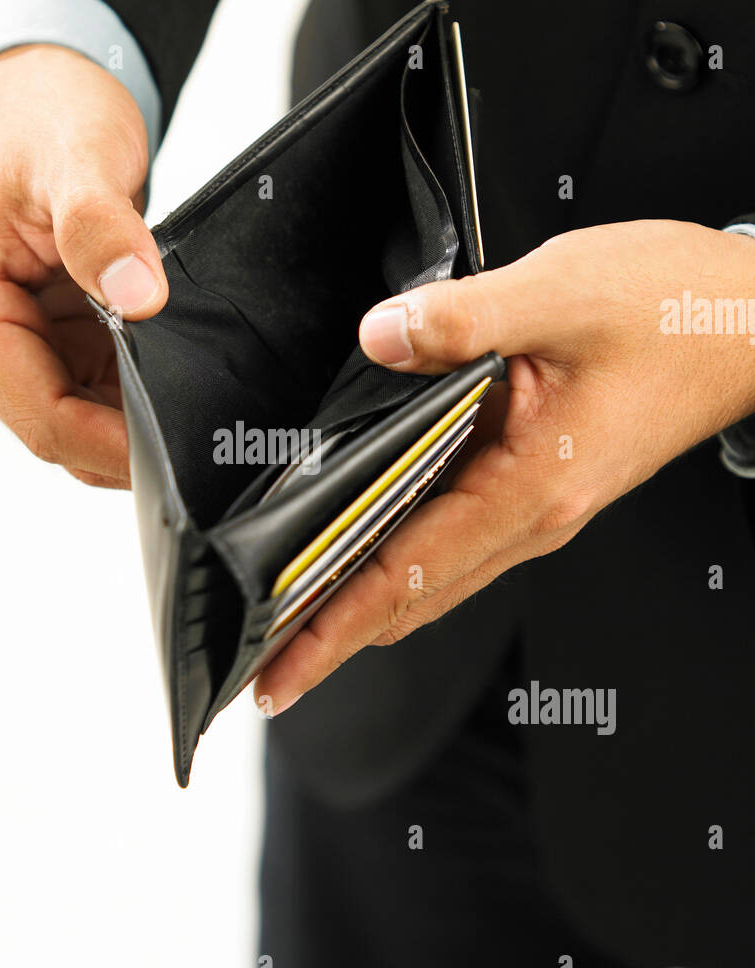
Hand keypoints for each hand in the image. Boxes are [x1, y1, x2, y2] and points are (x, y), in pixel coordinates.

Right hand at [0, 44, 166, 487]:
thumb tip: (136, 296)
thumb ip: (104, 230)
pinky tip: (167, 364)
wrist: (34, 89)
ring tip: (191, 383)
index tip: (181, 450)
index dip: (118, 446)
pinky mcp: (29, 343)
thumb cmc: (42, 116)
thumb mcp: (79, 160)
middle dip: (129, 436)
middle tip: (207, 426)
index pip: (45, 420)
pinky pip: (85, 394)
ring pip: (75, 422)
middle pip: (59, 432)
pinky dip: (128, 389)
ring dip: (130, 414)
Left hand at [256, 219, 754, 712]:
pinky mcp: (544, 488)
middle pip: (413, 598)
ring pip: (436, 579)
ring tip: (296, 619)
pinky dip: (403, 564)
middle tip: (262, 665)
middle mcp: (534, 516)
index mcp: (530, 486)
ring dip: (364, 605)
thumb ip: (460, 318)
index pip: (407, 576)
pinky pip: (459, 544)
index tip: (278, 673)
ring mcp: (541, 510)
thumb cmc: (675, 313)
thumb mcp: (560, 294)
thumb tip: (376, 338)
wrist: (750, 325)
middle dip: (332, 634)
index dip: (332, 626)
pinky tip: (368, 549)